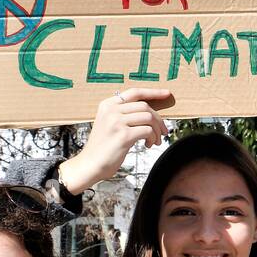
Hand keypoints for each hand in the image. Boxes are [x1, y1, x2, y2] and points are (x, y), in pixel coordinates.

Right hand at [60, 88, 174, 192]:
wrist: (90, 164)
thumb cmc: (103, 147)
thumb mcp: (110, 124)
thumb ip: (125, 115)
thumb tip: (151, 113)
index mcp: (108, 104)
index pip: (135, 92)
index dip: (153, 92)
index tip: (167, 93)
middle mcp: (111, 110)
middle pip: (145, 106)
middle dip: (158, 119)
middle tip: (163, 132)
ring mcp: (116, 122)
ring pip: (149, 118)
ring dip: (156, 130)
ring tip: (155, 141)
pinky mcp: (123, 135)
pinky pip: (148, 131)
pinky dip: (153, 138)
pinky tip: (148, 145)